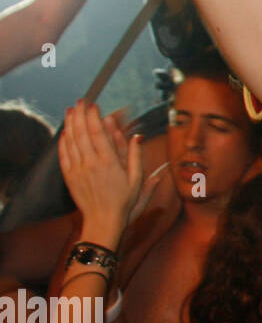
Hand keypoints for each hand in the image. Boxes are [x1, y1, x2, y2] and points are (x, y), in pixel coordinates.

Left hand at [58, 100, 164, 240]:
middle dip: (80, 115)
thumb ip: (135, 156)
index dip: (94, 117)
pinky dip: (64, 141)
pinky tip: (65, 132)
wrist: (103, 221)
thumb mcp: (137, 180)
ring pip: (71, 141)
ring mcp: (78, 170)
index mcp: (109, 163)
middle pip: (82, 133)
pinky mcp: (70, 177)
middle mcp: (91, 164)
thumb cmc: (124, 202)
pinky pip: (64, 154)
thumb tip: (137, 136)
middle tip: (81, 102)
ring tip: (71, 111)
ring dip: (70, 124)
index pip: (98, 133)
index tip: (94, 105)